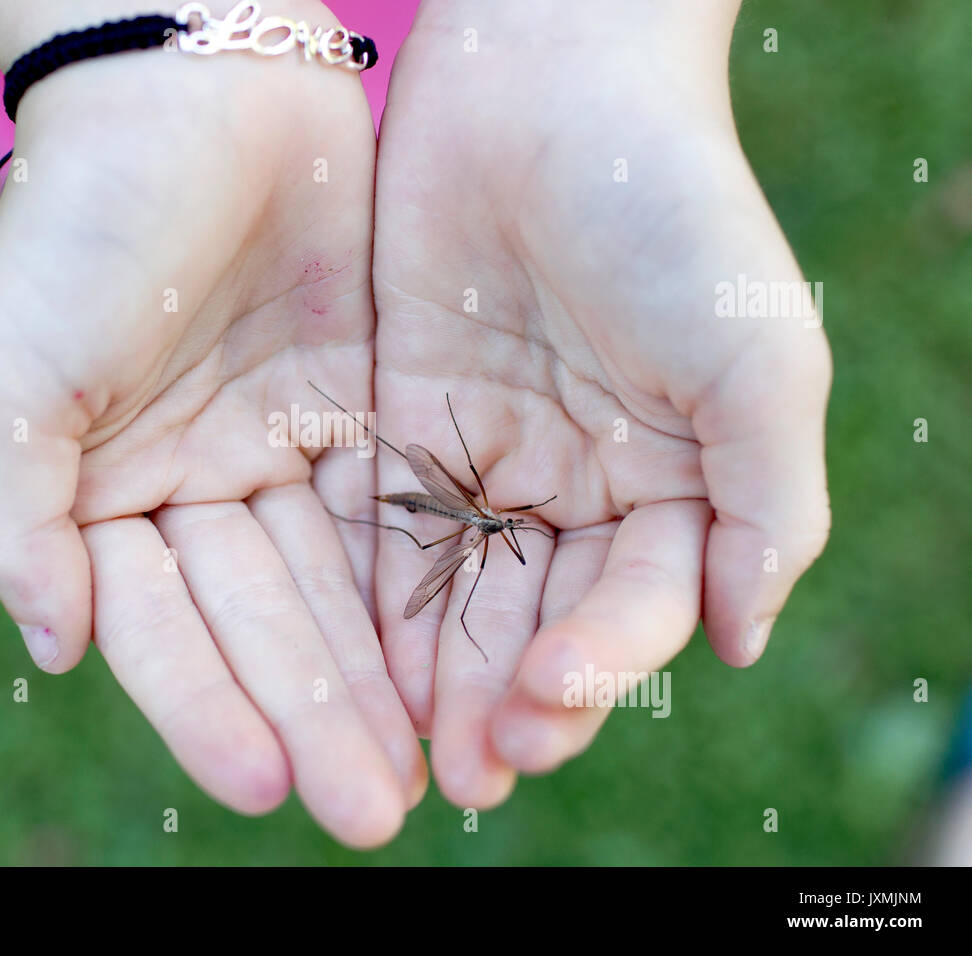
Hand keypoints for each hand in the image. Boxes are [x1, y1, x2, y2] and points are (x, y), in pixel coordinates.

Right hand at [0, 0, 423, 846]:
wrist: (192, 87)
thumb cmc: (80, 226)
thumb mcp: (9, 377)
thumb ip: (15, 520)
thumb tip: (56, 652)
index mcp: (100, 493)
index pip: (159, 628)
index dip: (208, 708)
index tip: (267, 784)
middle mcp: (191, 485)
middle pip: (259, 623)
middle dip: (312, 717)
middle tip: (373, 811)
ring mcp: (277, 448)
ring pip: (332, 586)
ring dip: (371, 678)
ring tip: (424, 770)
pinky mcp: (354, 406)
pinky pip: (389, 514)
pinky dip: (414, 589)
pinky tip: (450, 663)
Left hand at [368, 0, 830, 804]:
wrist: (553, 86)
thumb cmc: (676, 211)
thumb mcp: (757, 361)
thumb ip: (769, 505)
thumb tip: (741, 644)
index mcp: (671, 483)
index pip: (632, 603)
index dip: (596, 663)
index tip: (543, 704)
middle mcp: (577, 486)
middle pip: (539, 618)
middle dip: (506, 696)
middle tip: (469, 773)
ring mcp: (487, 457)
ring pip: (458, 592)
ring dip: (432, 675)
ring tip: (406, 754)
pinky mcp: (402, 419)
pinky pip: (384, 524)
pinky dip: (371, 595)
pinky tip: (351, 660)